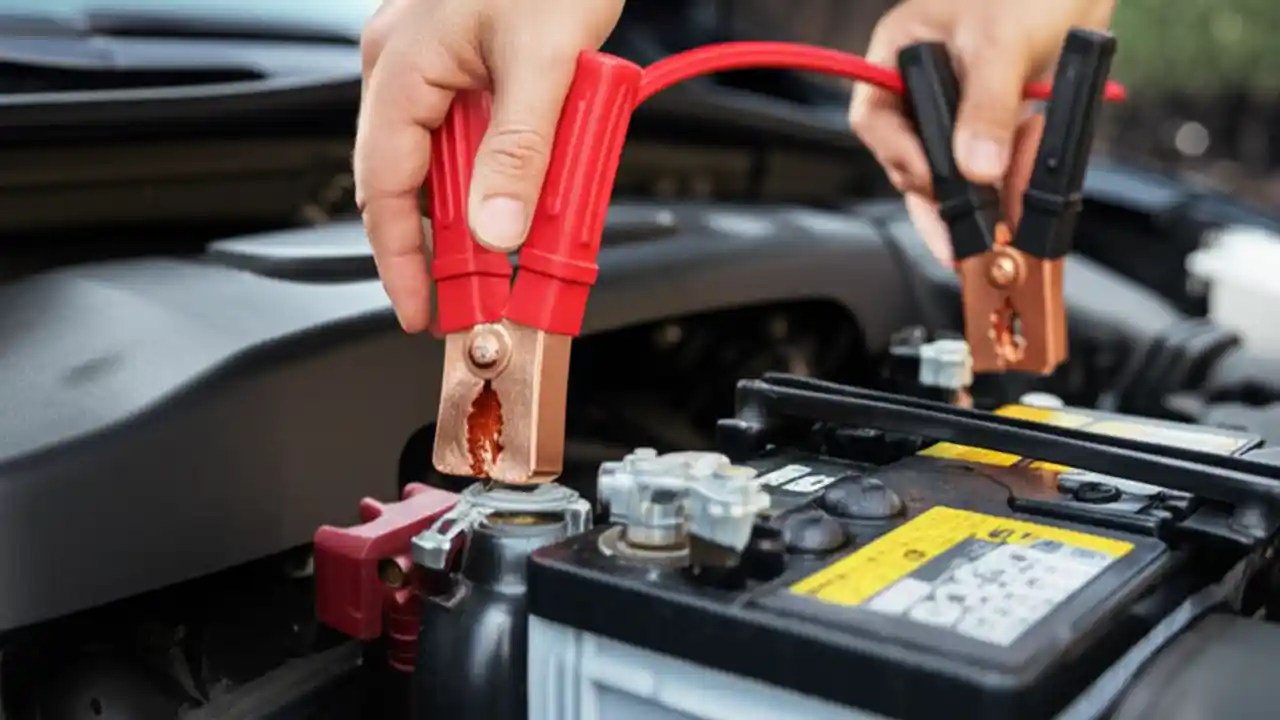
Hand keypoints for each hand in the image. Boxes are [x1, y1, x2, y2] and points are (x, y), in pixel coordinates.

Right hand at [355, 0, 624, 331]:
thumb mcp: (544, 61)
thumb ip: (520, 151)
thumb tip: (498, 231)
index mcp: (402, 63)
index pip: (384, 187)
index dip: (400, 258)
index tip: (421, 310)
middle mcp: (403, 65)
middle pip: (411, 182)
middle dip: (445, 245)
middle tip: (475, 296)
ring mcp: (433, 63)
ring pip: (445, 162)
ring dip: (483, 205)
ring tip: (517, 245)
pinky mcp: (468, 62)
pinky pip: (474, 132)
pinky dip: (502, 168)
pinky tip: (533, 183)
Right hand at [849, 0, 1115, 265]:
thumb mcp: (1001, 44)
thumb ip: (987, 108)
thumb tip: (976, 168)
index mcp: (902, 54)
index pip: (877, 121)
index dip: (900, 158)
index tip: (932, 184)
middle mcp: (925, 87)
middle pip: (915, 160)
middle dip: (940, 201)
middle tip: (958, 241)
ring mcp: (964, 109)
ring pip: (956, 173)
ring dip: (979, 203)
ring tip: (997, 233)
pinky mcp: (1001, 124)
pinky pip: (997, 170)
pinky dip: (1010, 190)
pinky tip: (1022, 206)